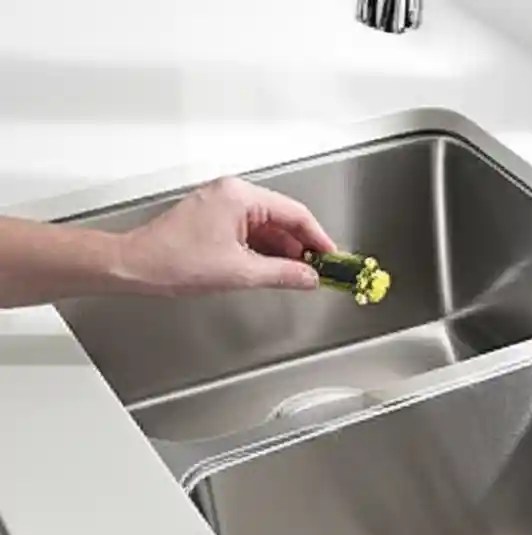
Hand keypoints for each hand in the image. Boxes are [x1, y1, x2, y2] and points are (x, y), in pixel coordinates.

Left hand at [120, 177, 337, 295]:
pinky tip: (274, 269)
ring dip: (284, 251)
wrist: (133, 266)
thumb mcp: (239, 272)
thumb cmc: (173, 261)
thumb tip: (309, 278)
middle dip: (302, 247)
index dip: (319, 239)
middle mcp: (232, 194)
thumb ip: (283, 274)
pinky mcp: (214, 218)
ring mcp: (222, 205)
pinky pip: (251, 231)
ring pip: (268, 227)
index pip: (295, 214)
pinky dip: (265, 250)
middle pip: (283, 219)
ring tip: (298, 275)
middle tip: (319, 271)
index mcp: (240, 196)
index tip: (332, 258)